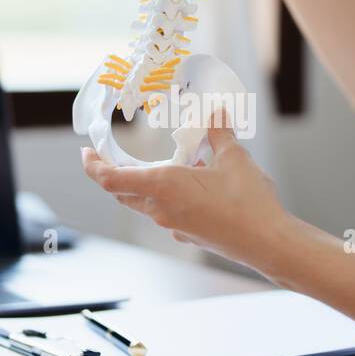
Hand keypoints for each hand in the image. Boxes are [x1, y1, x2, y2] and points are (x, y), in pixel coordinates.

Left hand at [82, 121, 292, 273]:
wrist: (267, 242)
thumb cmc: (248, 202)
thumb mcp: (233, 157)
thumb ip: (218, 132)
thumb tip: (215, 112)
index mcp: (164, 186)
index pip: (112, 179)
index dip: (94, 166)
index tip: (87, 153)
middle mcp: (161, 209)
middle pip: (124, 192)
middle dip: (114, 174)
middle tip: (110, 155)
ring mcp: (174, 226)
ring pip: (146, 203)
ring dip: (147, 183)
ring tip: (170, 161)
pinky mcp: (188, 234)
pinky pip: (168, 212)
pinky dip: (169, 195)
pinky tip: (195, 182)